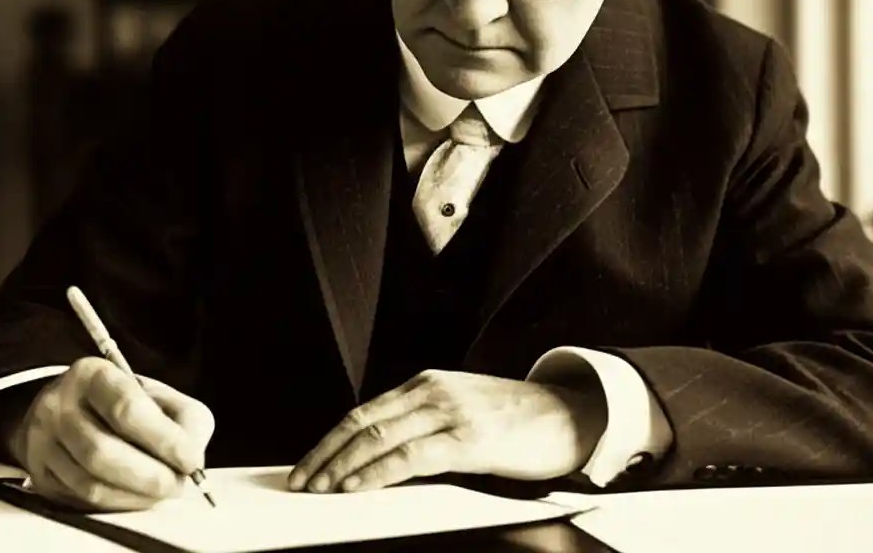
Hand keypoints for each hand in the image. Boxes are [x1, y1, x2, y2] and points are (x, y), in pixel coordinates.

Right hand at [6, 357, 214, 511]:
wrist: (67, 410)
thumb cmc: (123, 402)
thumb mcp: (157, 394)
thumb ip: (184, 419)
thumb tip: (192, 460)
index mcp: (92, 375)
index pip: (127, 410)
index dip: (164, 440)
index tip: (191, 460)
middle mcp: (58, 406)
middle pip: (103, 453)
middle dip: (150, 476)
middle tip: (178, 484)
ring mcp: (41, 442)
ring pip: (91, 484)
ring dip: (136, 495)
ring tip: (162, 491)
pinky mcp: (40, 475)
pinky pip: (82, 500)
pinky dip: (118, 504)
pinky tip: (137, 497)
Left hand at [287, 370, 606, 493]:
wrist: (571, 415)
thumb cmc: (519, 420)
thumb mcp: (464, 409)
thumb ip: (426, 423)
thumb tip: (379, 457)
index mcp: (428, 383)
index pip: (365, 411)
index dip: (331, 439)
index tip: (308, 463)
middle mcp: (434, 391)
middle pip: (363, 422)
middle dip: (325, 454)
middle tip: (302, 480)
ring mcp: (451, 413)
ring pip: (379, 437)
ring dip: (342, 466)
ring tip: (320, 488)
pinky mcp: (469, 439)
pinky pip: (410, 457)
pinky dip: (376, 472)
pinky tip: (357, 486)